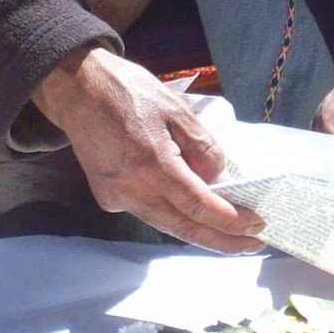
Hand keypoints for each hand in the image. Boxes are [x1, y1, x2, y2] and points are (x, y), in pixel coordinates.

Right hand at [36, 47, 264, 252]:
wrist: (77, 88)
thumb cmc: (128, 91)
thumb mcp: (176, 109)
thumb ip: (202, 147)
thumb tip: (217, 179)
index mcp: (152, 165)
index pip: (199, 207)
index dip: (230, 221)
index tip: (256, 226)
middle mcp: (131, 190)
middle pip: (184, 228)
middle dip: (221, 241)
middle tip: (253, 244)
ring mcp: (116, 198)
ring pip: (165, 223)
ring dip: (198, 229)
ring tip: (230, 231)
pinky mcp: (107, 197)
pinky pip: (148, 210)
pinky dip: (172, 212)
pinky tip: (191, 207)